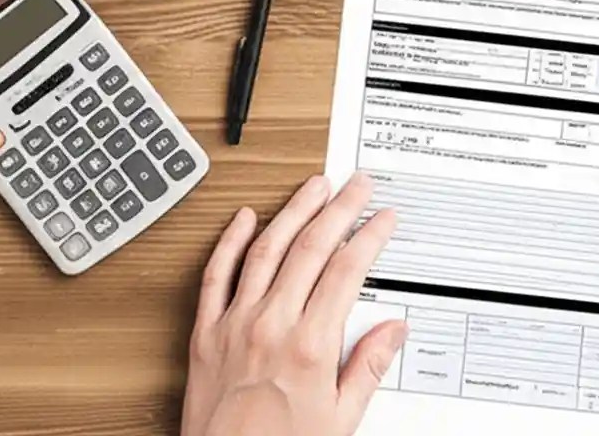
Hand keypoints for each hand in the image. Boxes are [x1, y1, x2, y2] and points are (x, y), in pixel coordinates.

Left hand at [181, 173, 405, 435]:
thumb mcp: (341, 418)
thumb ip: (368, 367)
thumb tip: (393, 331)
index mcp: (310, 346)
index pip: (347, 271)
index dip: (369, 236)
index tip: (382, 219)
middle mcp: (272, 326)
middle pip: (311, 248)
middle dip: (339, 208)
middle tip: (356, 186)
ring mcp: (235, 325)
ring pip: (266, 250)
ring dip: (292, 212)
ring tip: (312, 187)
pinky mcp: (205, 334)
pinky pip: (215, 276)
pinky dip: (229, 242)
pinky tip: (243, 218)